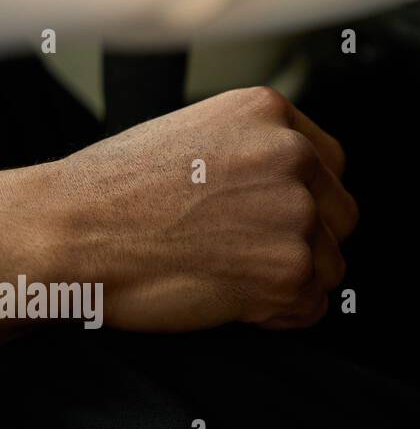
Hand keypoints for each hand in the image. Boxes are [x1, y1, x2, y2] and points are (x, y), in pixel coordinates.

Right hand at [23, 87, 357, 331]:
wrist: (71, 229)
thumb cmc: (115, 190)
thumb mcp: (199, 132)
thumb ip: (258, 149)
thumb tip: (300, 183)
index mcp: (271, 113)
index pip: (330, 165)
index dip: (304, 199)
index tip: (270, 218)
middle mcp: (294, 155)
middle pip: (340, 215)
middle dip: (305, 240)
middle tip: (246, 251)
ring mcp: (296, 212)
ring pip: (331, 264)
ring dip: (290, 279)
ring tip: (229, 272)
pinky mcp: (289, 269)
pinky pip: (312, 306)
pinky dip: (278, 314)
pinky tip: (231, 297)